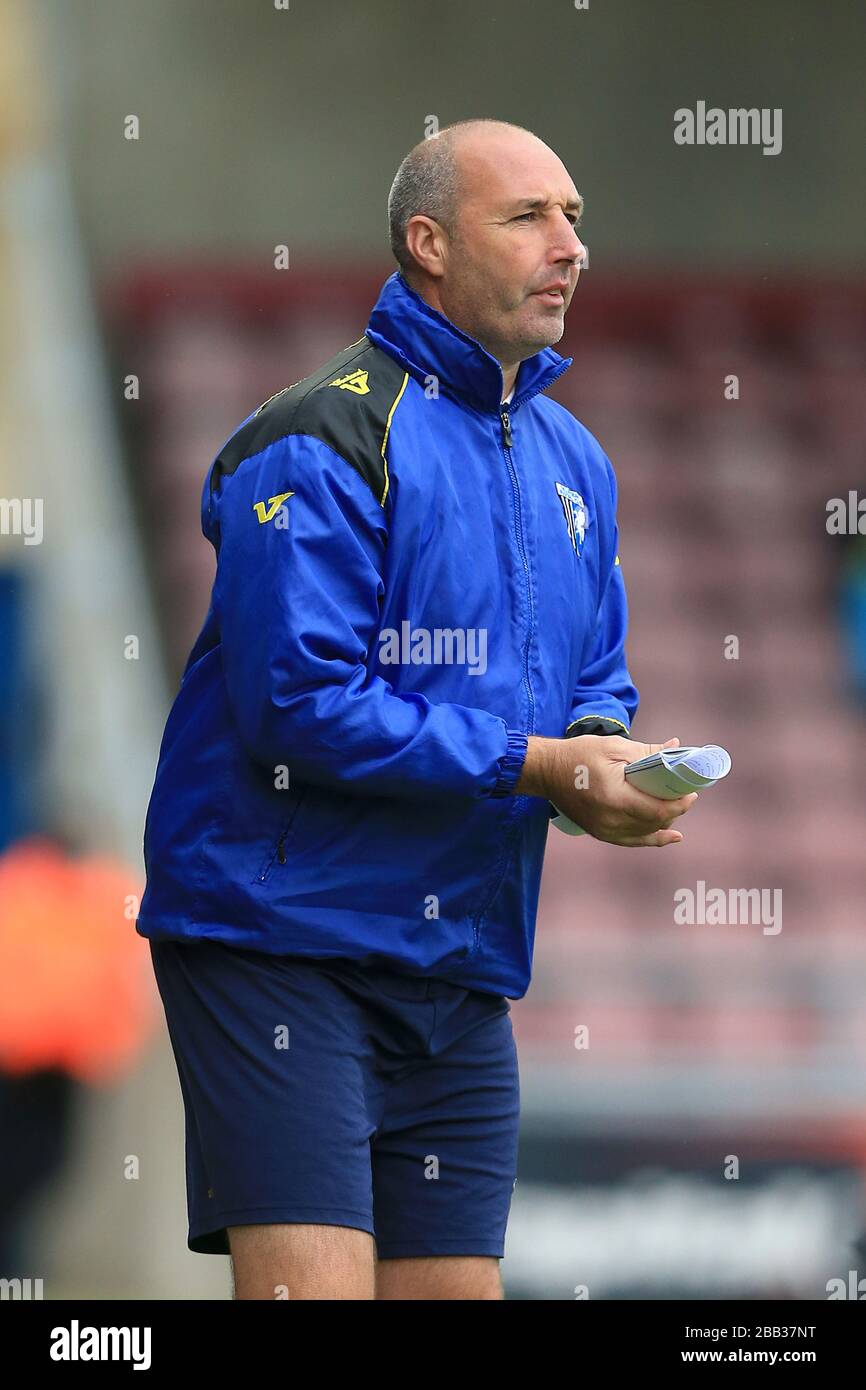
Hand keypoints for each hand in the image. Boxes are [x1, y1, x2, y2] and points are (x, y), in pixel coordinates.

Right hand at [546, 734, 697, 846]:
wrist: (546, 772)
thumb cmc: (579, 755)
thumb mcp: (614, 747)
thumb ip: (647, 753)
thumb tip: (676, 749)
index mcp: (614, 798)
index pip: (657, 810)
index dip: (679, 804)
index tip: (692, 792)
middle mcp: (610, 820)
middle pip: (654, 822)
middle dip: (676, 810)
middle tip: (687, 794)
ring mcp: (604, 830)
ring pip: (646, 833)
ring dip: (665, 821)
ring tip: (677, 806)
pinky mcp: (600, 833)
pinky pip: (632, 840)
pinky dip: (652, 838)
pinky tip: (671, 836)